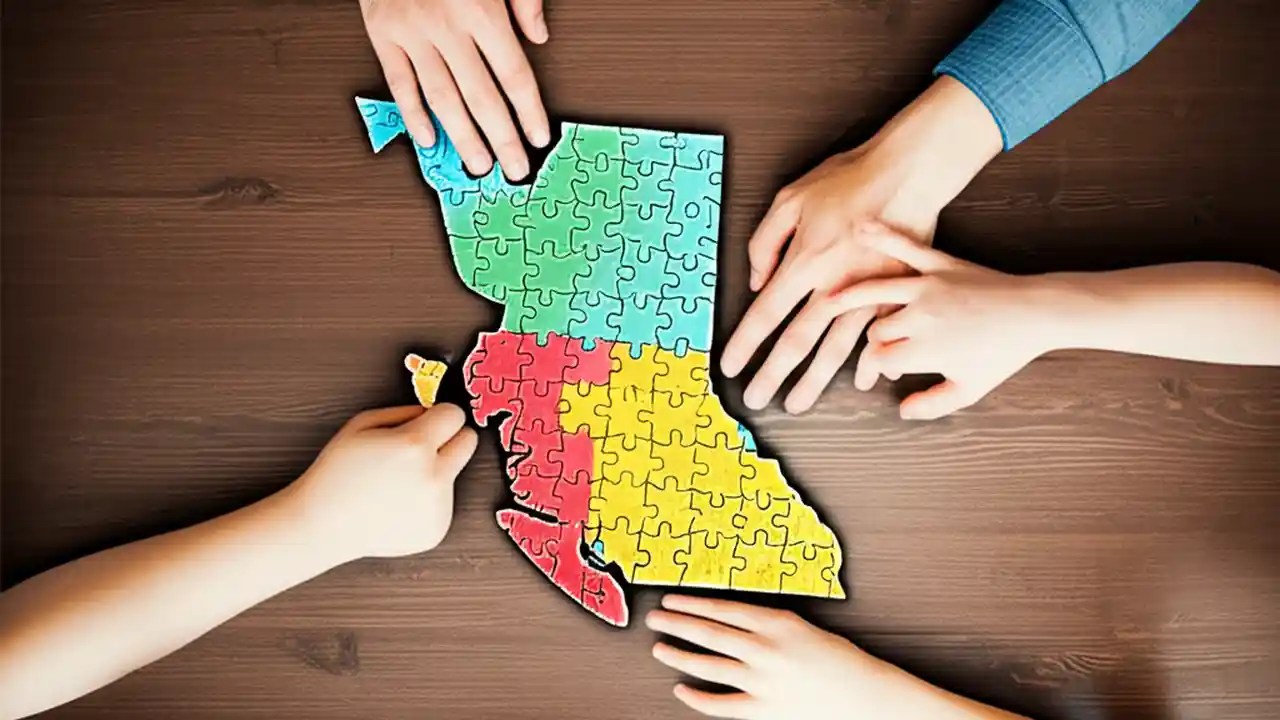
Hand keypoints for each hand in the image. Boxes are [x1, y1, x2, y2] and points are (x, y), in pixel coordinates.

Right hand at [291, 404, 477, 559]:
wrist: (322, 524)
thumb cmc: (337, 471)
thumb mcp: (362, 423)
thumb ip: (406, 412)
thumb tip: (433, 413)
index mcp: (414, 445)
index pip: (455, 414)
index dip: (441, 415)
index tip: (432, 421)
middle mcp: (433, 477)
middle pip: (470, 442)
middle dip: (451, 439)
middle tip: (421, 449)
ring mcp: (437, 507)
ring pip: (453, 475)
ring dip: (433, 474)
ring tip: (394, 486)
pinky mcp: (436, 529)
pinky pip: (442, 503)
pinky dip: (425, 502)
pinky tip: (396, 506)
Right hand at [359, 0, 550, 179]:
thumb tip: (540, 38)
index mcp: (481, 9)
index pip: (514, 75)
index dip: (529, 112)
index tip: (539, 138)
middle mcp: (447, 25)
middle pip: (481, 96)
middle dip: (501, 139)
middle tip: (514, 170)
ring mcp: (412, 33)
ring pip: (442, 98)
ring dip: (462, 138)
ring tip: (478, 166)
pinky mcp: (382, 34)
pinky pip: (399, 84)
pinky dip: (413, 115)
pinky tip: (429, 141)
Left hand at [647, 596, 920, 719]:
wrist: (867, 696)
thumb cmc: (841, 660)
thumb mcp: (803, 628)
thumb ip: (769, 625)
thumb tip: (730, 622)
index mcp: (776, 621)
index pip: (721, 608)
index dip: (690, 604)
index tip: (670, 599)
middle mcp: (765, 647)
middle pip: (708, 633)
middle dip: (676, 624)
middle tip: (654, 619)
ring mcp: (762, 680)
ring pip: (708, 665)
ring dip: (679, 656)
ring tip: (659, 649)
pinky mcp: (764, 709)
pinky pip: (720, 705)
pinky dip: (697, 697)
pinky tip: (682, 690)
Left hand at [719, 146, 938, 414]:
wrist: (908, 171)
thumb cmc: (847, 180)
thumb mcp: (790, 199)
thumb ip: (765, 243)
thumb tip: (756, 282)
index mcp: (805, 261)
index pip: (765, 314)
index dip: (745, 344)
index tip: (731, 367)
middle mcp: (835, 284)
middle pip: (796, 342)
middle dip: (773, 375)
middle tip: (757, 399)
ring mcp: (869, 292)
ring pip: (836, 348)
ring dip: (814, 381)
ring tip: (797, 404)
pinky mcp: (897, 292)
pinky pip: (881, 336)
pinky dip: (872, 362)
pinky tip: (862, 381)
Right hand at [830, 231, 1054, 419]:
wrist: (1036, 313)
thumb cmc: (1002, 354)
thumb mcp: (970, 389)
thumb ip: (933, 404)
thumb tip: (902, 410)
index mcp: (924, 350)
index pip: (879, 359)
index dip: (877, 367)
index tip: (884, 369)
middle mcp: (919, 318)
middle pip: (874, 330)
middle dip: (872, 339)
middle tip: (876, 342)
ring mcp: (927, 288)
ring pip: (872, 292)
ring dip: (845, 296)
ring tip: (825, 298)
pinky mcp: (939, 264)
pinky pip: (905, 248)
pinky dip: (882, 236)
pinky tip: (859, 228)